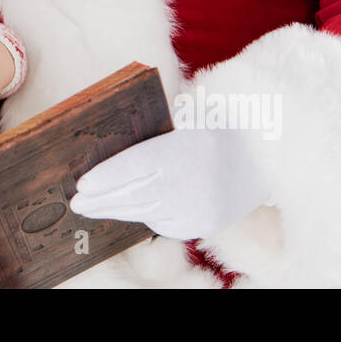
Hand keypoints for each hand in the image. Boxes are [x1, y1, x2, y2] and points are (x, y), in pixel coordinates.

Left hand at [69, 125, 271, 240]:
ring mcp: (197, 209)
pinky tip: (124, 209)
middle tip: (76, 202)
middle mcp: (189, 184)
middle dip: (101, 200)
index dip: (106, 178)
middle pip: (134, 195)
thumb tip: (112, 140)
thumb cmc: (218, 128)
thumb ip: (157, 128)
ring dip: (117, 210)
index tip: (82, 184)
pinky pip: (163, 222)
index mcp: (183, 151)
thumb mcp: (190, 116)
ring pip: (145, 212)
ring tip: (91, 207)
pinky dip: (143, 215)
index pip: (135, 167)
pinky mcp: (202, 225)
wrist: (264, 157)